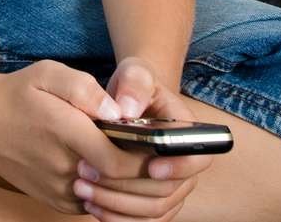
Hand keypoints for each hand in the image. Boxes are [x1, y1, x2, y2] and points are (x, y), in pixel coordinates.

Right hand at [0, 61, 192, 218]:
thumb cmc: (17, 93)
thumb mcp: (48, 73)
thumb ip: (85, 88)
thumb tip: (117, 112)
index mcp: (64, 132)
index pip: (120, 162)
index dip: (145, 158)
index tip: (157, 144)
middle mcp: (62, 168)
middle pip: (119, 184)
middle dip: (143, 172)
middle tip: (156, 154)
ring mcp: (57, 189)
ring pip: (109, 197)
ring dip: (126, 184)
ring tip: (136, 160)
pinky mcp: (55, 201)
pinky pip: (94, 204)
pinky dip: (108, 192)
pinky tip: (111, 171)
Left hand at [70, 58, 215, 221]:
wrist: (128, 102)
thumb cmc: (134, 87)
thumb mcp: (135, 74)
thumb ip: (134, 84)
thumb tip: (126, 108)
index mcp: (188, 133)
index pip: (197, 157)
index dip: (179, 167)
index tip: (151, 167)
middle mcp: (184, 166)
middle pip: (167, 191)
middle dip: (128, 187)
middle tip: (89, 173)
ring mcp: (171, 187)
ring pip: (153, 211)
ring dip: (117, 206)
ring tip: (82, 189)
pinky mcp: (152, 202)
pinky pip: (142, 221)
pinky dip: (118, 219)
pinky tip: (92, 207)